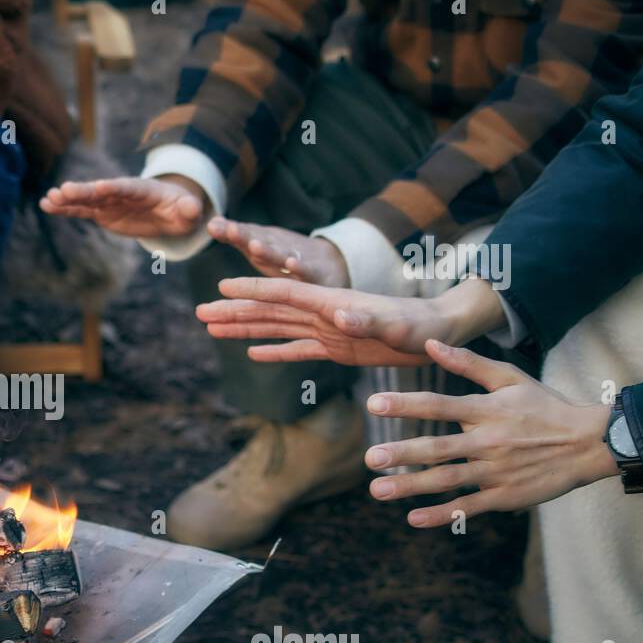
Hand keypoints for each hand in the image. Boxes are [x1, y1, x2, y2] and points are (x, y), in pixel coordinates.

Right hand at [40, 174, 206, 237]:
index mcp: (144, 190)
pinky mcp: (103, 212)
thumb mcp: (190, 211)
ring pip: (87, 200)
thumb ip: (189, 208)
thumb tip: (190, 207)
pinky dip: (66, 209)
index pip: (128, 188)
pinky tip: (47, 206)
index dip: (114, 187)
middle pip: (101, 191)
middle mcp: (123, 193)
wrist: (171, 212)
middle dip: (83, 191)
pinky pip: (82, 210)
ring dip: (68, 199)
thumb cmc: (182, 211)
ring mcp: (110, 202)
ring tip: (48, 199)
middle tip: (63, 190)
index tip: (98, 187)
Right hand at [195, 274, 508, 365]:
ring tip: (213, 328)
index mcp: (331, 303)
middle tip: (199, 312)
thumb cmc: (424, 328)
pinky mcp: (338, 348)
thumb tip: (340, 316)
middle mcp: (323, 313)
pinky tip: (253, 355)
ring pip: (277, 328)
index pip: (285, 294)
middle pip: (270, 310)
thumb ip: (368, 321)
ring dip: (245, 329)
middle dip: (235, 310)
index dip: (254, 291)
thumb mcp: (397, 326)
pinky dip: (275, 351)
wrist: (443, 332)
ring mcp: (328, 330)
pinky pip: (299, 350)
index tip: (222, 287)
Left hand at [206, 217, 349, 287]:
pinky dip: (299, 266)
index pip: (243, 235)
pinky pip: (305, 270)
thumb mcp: (259, 245)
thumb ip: (236, 235)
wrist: (331, 262)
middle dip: (245, 236)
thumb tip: (211, 223)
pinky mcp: (313, 272)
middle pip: (259, 240)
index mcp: (262, 243)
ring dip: (268, 250)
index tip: (212, 226)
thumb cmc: (283, 256)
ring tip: (255, 246)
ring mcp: (295, 258)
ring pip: (279, 255)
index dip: (229, 231)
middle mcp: (277, 247)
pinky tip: (292, 264)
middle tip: (231, 230)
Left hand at [363, 340, 616, 526]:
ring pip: (448, 480)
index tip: (373, 404)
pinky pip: (469, 507)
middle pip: (439, 447)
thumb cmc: (545, 407)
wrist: (590, 443)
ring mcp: (496, 471)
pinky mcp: (505, 495)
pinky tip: (413, 517)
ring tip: (378, 490)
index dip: (406, 405)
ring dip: (412, 486)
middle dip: (402, 453)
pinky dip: (442, 514)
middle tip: (370, 458)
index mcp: (487, 411)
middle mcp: (489, 441)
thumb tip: (430, 343)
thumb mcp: (510, 378)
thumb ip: (468, 362)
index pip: (440, 405)